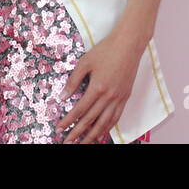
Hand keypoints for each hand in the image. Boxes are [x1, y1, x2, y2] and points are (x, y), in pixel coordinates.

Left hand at [56, 26, 145, 143]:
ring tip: (85, 144)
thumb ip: (73, 80)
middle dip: (78, 133)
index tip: (60, 127)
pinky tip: (102, 132)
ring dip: (93, 135)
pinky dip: (109, 127)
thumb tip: (62, 96)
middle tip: (68, 142)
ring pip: (105, 122)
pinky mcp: (125, 97)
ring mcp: (119, 98)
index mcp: (97, 87)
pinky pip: (116, 117)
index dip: (69, 120)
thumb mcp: (85, 62)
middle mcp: (109, 96)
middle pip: (91, 120)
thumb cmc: (106, 50)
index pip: (79, 109)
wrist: (129, 44)